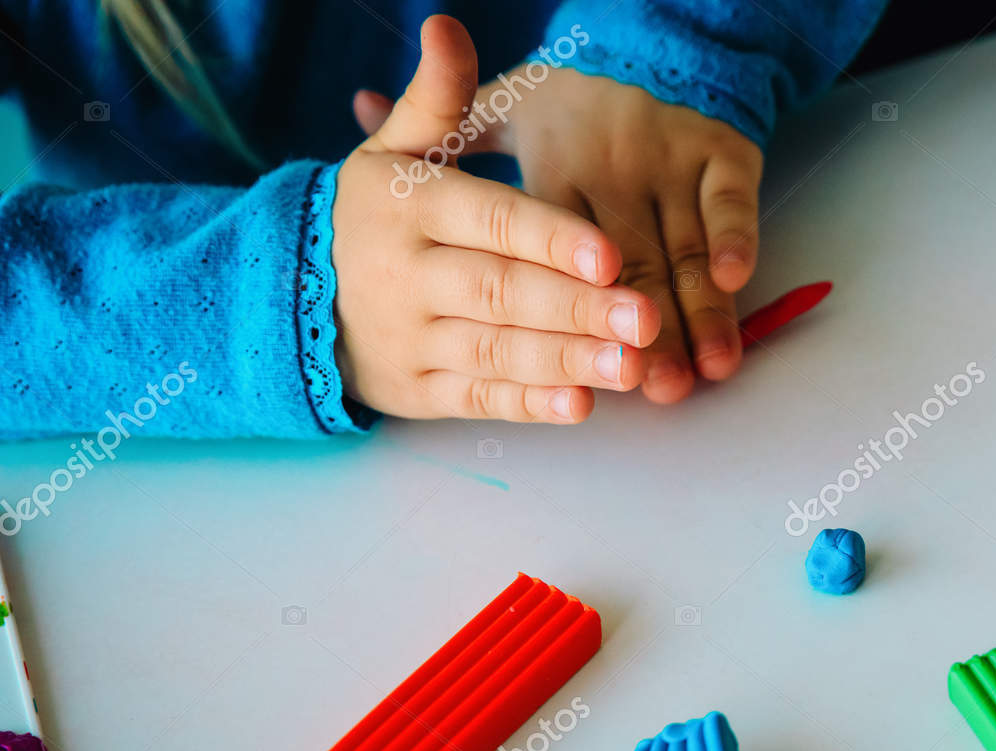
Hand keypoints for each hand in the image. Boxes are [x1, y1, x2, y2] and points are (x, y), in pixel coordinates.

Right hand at [353, 62, 762, 403]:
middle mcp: (407, 277)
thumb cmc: (369, 216)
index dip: (551, 240)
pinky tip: (580, 405)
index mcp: (409, 210)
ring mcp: (412, 340)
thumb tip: (448, 26)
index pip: (490, 222)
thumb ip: (436, 98)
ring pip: (497, 351)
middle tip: (647, 319)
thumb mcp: (392, 151)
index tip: (610, 254)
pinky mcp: (418, 391)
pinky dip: (529, 405)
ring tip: (632, 366)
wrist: (285, 295)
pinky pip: (479, 398)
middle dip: (577, 308)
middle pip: (502, 293)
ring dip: (567, 361)